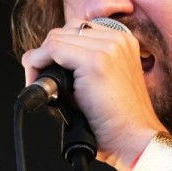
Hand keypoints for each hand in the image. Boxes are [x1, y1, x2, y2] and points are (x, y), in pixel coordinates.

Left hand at [21, 22, 162, 170]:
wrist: (134, 140)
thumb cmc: (117, 121)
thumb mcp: (104, 83)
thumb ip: (84, 65)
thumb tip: (49, 62)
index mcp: (122, 41)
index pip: (76, 30)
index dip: (57, 50)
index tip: (50, 72)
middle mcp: (118, 39)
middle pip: (63, 31)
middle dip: (46, 55)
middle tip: (41, 81)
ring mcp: (109, 48)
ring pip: (54, 39)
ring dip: (38, 61)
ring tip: (41, 85)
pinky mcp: (96, 61)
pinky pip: (52, 49)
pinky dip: (36, 64)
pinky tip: (38, 82)